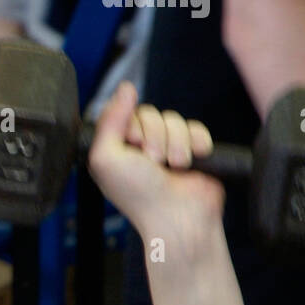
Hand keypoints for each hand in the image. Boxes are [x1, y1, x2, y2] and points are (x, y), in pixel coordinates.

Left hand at [86, 81, 225, 247]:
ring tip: (174, 167)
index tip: (133, 147)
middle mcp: (140, 145)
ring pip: (174, 120)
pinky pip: (196, 127)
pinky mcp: (193, 150)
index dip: (131, 126)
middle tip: (154, 162)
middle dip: (155, 137)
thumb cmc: (139, 194)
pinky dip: (196, 142)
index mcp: (116, 146)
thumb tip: (125, 87)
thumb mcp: (107, 157)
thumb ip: (110, 120)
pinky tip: (194, 160)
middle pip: (150, 113)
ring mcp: (168, 147)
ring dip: (175, 144)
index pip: (124, 111)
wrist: (179, 217)